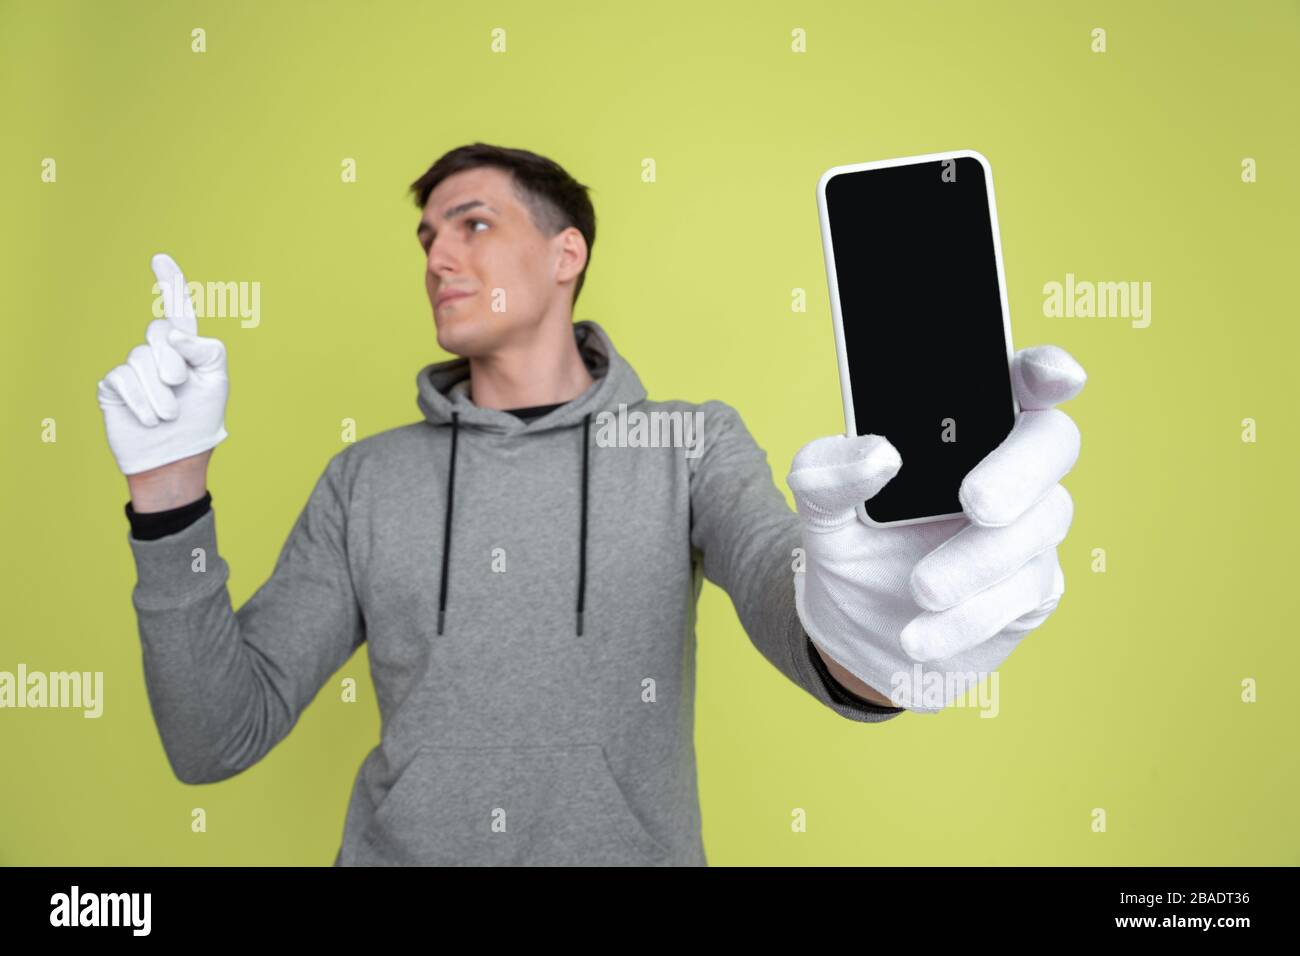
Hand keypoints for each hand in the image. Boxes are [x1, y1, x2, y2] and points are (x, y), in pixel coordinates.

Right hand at [97, 254, 228, 476]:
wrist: (176, 458)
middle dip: (172, 361)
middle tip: (180, 387)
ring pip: (141, 359)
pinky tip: (150, 418)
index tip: (160, 258)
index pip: (177, 309)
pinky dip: (142, 400)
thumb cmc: (201, 421)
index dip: (170, 283)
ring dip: (161, 393)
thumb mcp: (217, 382)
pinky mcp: (113, 386)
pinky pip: (123, 378)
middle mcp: (157, 352)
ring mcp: (133, 368)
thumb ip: (207, 350)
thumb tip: (176, 334)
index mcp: (185, 348)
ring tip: (168, 415)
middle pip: (158, 332)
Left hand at [787, 345, 1085, 712]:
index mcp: (963, 424)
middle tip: (975, 502)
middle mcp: (1008, 465)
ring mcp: (1029, 526)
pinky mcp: (1033, 588)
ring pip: (1040, 525)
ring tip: (919, 590)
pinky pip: (1022, 593)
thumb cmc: (852, 544)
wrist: (855, 631)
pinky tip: (920, 634)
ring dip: (978, 561)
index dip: (1046, 370)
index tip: (1051, 376)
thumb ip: (826, 473)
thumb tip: (879, 457)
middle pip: (1053, 443)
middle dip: (1019, 471)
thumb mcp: (819, 508)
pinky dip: (969, 616)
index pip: (1019, 379)